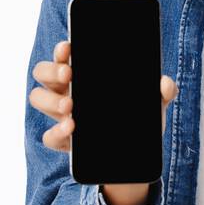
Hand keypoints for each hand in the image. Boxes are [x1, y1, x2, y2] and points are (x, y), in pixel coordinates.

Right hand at [29, 40, 178, 152]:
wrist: (134, 156)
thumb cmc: (137, 119)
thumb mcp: (153, 104)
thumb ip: (163, 92)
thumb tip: (165, 83)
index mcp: (84, 75)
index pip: (64, 55)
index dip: (62, 50)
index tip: (69, 48)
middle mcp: (67, 90)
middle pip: (43, 72)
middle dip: (51, 70)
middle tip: (69, 75)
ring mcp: (62, 115)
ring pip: (39, 99)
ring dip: (50, 100)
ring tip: (70, 106)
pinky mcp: (64, 140)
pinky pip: (50, 136)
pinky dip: (57, 131)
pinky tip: (70, 129)